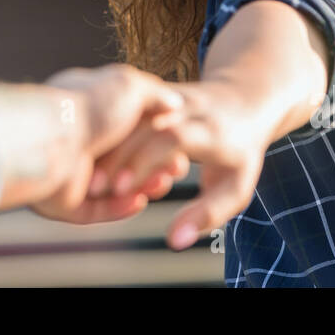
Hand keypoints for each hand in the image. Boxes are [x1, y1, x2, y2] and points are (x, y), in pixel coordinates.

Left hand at [29, 64, 186, 223]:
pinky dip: (119, 207)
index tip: (178, 139)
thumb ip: (154, 94)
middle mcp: (80, 137)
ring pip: (114, 185)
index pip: (130, 124)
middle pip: (125, 157)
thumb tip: (174, 103)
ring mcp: (71, 169)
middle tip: (174, 168)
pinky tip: (139, 202)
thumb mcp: (129, 85)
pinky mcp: (65, 199)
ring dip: (140, 186)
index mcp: (90, 107)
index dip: (156, 133)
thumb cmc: (88, 107)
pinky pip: (97, 209)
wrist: (51, 140)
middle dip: (153, 164)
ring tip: (159, 186)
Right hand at [91, 80, 272, 248]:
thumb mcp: (236, 188)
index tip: (122, 188)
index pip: (173, 139)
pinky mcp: (157, 92)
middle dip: (119, 156)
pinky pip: (130, 110)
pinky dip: (111, 132)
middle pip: (147, 126)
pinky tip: (93, 155)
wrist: (244, 100)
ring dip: (109, 143)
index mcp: (211, 130)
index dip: (145, 161)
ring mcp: (172, 96)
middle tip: (95, 188)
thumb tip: (175, 242)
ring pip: (133, 115)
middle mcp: (190, 108)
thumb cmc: (240, 154)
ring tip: (90, 175)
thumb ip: (207, 215)